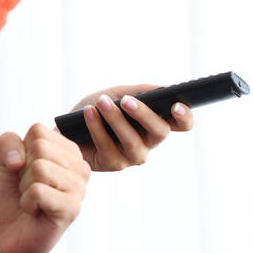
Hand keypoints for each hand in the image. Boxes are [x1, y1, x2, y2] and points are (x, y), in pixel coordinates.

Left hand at [0, 124, 89, 252]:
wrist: (7, 232)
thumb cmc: (11, 194)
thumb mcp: (3, 160)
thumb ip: (8, 141)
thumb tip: (20, 159)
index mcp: (67, 150)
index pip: (38, 131)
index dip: (20, 151)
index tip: (24, 169)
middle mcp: (79, 166)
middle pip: (40, 147)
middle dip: (22, 169)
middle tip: (27, 187)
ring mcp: (79, 188)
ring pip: (40, 168)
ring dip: (24, 187)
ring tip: (32, 199)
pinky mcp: (72, 209)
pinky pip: (38, 191)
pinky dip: (26, 202)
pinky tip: (35, 211)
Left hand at [71, 84, 195, 171]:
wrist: (67, 126)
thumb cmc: (97, 108)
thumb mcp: (118, 93)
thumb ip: (141, 91)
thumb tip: (163, 89)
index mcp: (155, 124)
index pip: (181, 124)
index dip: (185, 117)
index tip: (176, 105)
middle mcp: (149, 142)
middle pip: (160, 132)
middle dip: (144, 114)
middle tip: (126, 100)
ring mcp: (133, 156)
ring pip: (133, 141)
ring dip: (116, 119)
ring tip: (101, 102)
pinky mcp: (113, 164)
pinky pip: (107, 146)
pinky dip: (96, 126)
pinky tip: (89, 112)